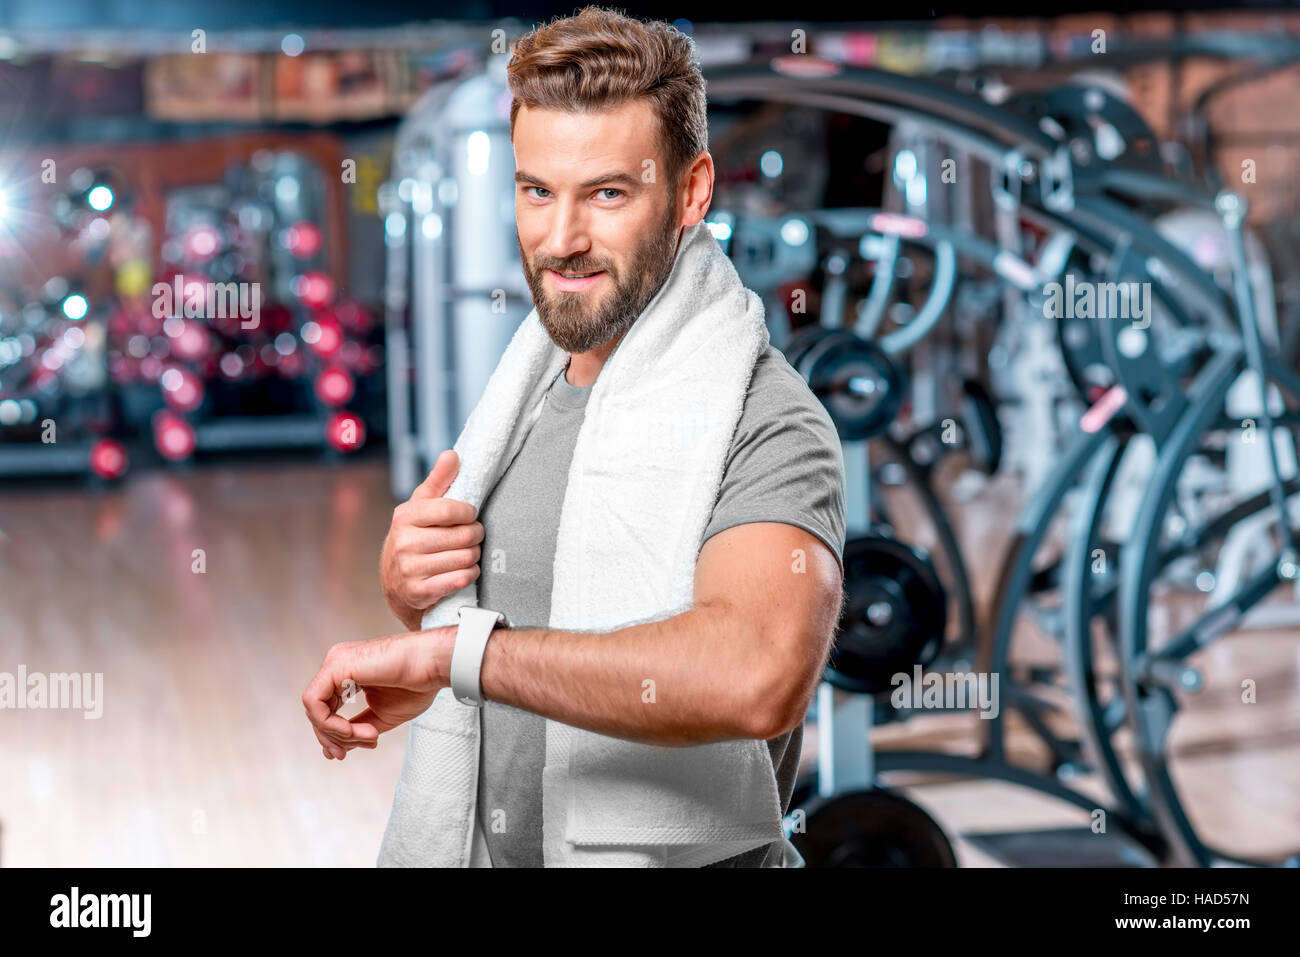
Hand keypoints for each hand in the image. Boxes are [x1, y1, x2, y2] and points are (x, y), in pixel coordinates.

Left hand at [302, 628, 454, 759]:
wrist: (433, 666)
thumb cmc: (417, 685)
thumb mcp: (380, 716)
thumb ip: (357, 727)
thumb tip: (338, 746)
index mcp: (347, 674)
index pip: (325, 708)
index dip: (331, 735)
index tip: (344, 754)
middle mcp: (338, 665)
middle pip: (317, 710)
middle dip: (332, 738)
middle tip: (346, 754)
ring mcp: (335, 662)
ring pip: (314, 709)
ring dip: (336, 733)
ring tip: (367, 737)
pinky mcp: (336, 665)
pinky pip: (315, 703)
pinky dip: (330, 724)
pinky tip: (353, 731)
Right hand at [380, 450, 484, 630]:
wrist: (395, 582)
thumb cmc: (415, 536)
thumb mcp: (421, 506)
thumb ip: (439, 480)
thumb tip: (453, 454)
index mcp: (405, 516)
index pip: (448, 509)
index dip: (468, 512)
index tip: (470, 515)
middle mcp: (404, 543)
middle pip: (462, 536)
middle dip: (475, 535)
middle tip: (473, 536)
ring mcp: (410, 569)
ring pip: (465, 558)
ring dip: (474, 556)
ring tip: (468, 552)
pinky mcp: (419, 592)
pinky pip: (460, 580)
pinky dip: (470, 575)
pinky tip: (465, 570)